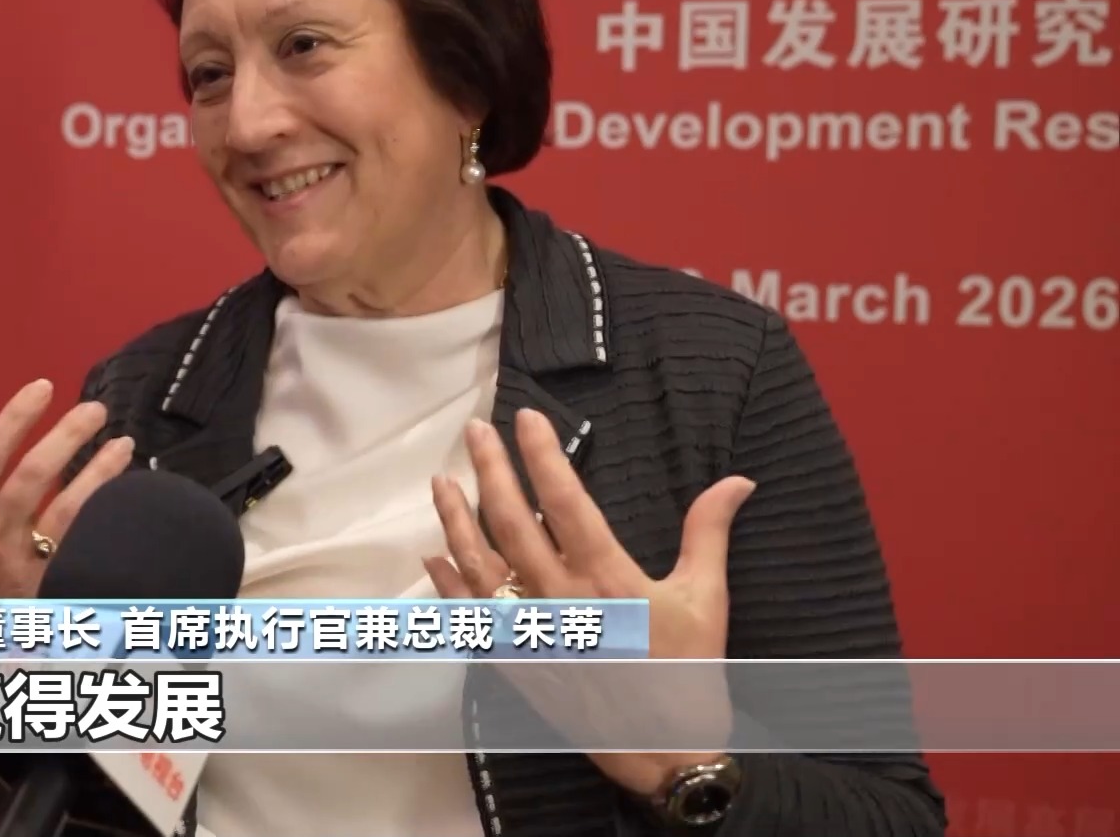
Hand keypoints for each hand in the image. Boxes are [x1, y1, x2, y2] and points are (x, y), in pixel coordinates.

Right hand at [0, 379, 134, 599]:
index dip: (15, 417)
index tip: (43, 387)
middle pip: (32, 474)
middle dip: (67, 436)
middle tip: (96, 410)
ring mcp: (21, 565)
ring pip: (68, 507)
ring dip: (100, 470)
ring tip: (124, 443)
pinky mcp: (53, 588)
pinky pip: (86, 541)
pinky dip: (106, 513)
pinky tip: (130, 496)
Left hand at [423, 409, 755, 795]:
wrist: (665, 753)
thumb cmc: (689, 673)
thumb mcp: (707, 599)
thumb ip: (709, 532)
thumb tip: (738, 479)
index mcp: (609, 577)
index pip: (566, 500)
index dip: (543, 456)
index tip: (525, 419)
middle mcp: (562, 599)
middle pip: (513, 523)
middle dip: (491, 471)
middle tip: (475, 431)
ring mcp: (532, 633)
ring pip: (481, 565)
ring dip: (457, 520)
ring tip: (442, 481)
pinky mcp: (515, 664)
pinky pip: (471, 618)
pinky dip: (449, 586)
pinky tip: (433, 556)